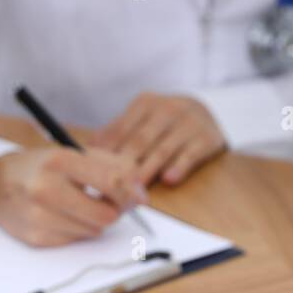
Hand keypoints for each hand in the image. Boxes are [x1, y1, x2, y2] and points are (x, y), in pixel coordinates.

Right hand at [0, 147, 144, 246]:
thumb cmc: (39, 167)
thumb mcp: (71, 153)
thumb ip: (110, 165)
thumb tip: (140, 191)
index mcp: (58, 161)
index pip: (110, 182)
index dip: (131, 193)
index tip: (139, 196)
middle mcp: (46, 189)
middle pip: (105, 215)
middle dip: (114, 211)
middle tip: (110, 202)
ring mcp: (39, 217)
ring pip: (92, 231)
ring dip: (94, 221)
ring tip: (80, 205)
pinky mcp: (37, 238)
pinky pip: (75, 241)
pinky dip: (76, 230)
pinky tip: (63, 216)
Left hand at [91, 92, 226, 185]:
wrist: (204, 114)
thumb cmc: (162, 123)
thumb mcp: (140, 119)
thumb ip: (116, 132)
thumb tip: (85, 150)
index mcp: (145, 103)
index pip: (121, 130)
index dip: (107, 153)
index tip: (93, 173)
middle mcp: (167, 108)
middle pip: (140, 142)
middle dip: (125, 166)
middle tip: (111, 187)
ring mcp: (188, 122)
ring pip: (163, 150)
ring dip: (148, 170)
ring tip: (134, 189)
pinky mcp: (206, 137)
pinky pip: (190, 154)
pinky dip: (179, 167)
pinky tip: (169, 179)